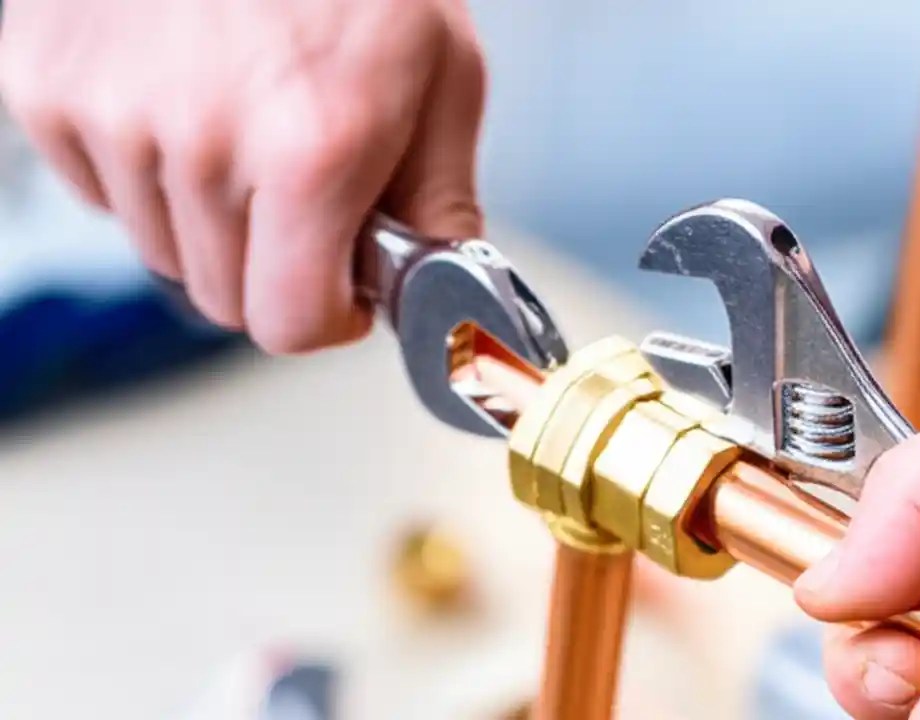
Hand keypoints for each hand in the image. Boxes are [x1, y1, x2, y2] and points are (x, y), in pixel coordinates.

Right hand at [0, 0, 483, 352]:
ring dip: (210, 220)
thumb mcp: (441, 71)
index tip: (341, 290)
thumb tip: (437, 288)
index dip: (325, 316)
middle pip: (225, 299)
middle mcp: (201, 145)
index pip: (286, 323)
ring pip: (162, 250)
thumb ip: (441, 197)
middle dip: (276, 268)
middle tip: (303, 197)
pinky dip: (145, 169)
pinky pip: (101, 189)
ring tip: (244, 126)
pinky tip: (184, 99)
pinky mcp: (46, 87)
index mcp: (312, 150)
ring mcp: (111, 116)